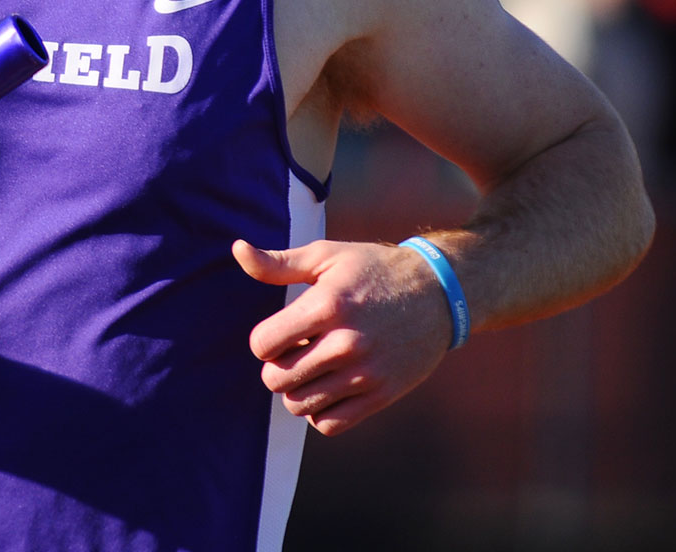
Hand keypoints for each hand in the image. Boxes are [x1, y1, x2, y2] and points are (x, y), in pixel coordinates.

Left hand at [234, 238, 452, 434]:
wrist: (438, 293)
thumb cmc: (373, 270)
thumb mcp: (327, 257)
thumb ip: (278, 263)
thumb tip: (236, 250)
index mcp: (328, 306)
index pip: (263, 344)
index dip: (263, 340)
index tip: (280, 332)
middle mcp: (347, 343)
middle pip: (277, 380)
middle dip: (276, 367)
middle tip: (294, 352)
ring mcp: (365, 374)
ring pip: (299, 406)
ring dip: (296, 390)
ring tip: (312, 368)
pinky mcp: (381, 396)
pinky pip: (329, 424)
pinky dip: (319, 412)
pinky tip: (328, 387)